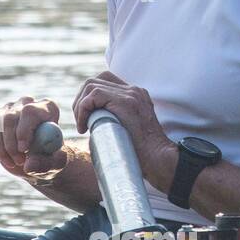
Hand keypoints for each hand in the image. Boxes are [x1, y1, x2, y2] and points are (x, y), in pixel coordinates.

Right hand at [0, 96, 68, 181]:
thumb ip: (46, 163)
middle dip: (11, 144)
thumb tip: (29, 165)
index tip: (23, 150)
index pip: (29, 111)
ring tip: (11, 163)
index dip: (24, 130)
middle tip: (18, 162)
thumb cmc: (50, 157)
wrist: (38, 157)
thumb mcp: (55, 163)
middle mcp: (26, 103)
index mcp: (46, 108)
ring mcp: (7, 107)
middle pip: (10, 118)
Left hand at [72, 71, 177, 188]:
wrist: (159, 159)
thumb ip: (114, 119)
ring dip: (80, 106)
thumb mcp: (128, 130)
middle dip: (80, 100)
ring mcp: (131, 94)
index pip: (105, 81)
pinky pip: (94, 95)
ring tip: (82, 125)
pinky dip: (83, 109)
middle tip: (80, 121)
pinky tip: (84, 126)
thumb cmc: (141, 154)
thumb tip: (91, 124)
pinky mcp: (126, 102)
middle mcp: (134, 91)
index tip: (85, 117)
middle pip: (95, 80)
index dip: (89, 96)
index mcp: (135, 95)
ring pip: (91, 86)